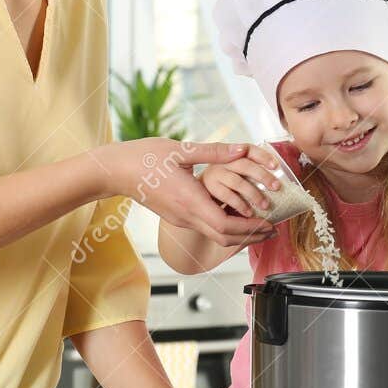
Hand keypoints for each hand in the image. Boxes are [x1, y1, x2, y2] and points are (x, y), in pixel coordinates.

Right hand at [100, 139, 263, 245]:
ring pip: (215, 235)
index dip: (251, 228)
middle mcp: (186, 216)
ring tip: (258, 224)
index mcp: (190, 201)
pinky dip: (224, 227)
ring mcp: (180, 219)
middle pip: (225, 237)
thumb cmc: (143, 158)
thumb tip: (242, 149)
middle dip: (251, 236)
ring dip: (239, 233)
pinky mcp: (175, 217)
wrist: (115, 171)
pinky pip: (205, 228)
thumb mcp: (180, 149)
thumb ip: (214, 152)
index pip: (227, 225)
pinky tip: (234, 214)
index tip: (270, 223)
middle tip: (272, 229)